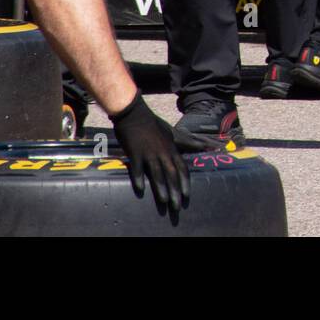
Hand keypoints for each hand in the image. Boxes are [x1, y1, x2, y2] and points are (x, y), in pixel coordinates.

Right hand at [110, 95, 190, 214]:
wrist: (133, 112)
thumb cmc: (149, 123)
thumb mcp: (166, 133)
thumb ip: (171, 147)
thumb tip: (176, 159)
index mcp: (170, 147)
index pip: (181, 167)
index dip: (185, 182)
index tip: (186, 195)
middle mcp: (162, 151)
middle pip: (171, 174)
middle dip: (175, 191)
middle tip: (177, 206)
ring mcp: (149, 152)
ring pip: (157, 174)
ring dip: (161, 189)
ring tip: (164, 201)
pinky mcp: (135, 152)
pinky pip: (138, 169)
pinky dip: (140, 179)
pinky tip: (140, 189)